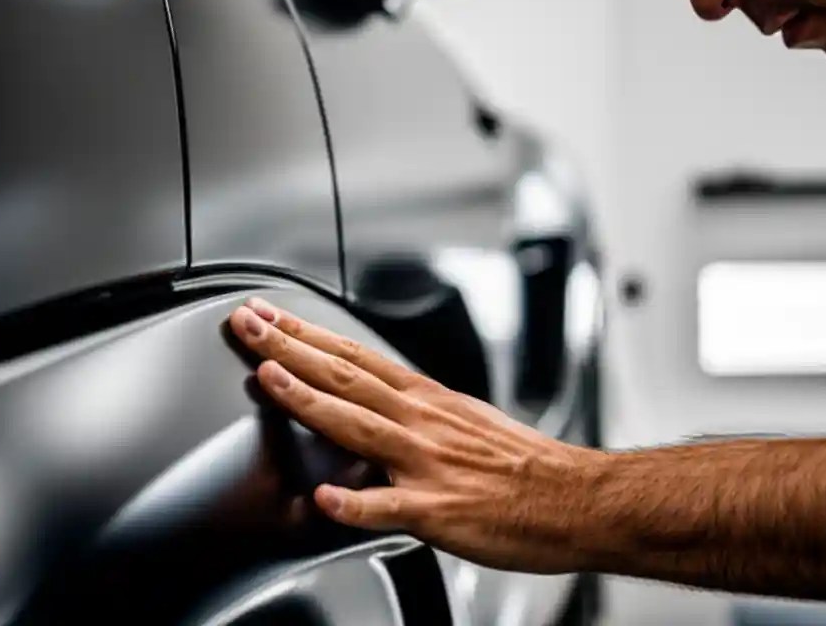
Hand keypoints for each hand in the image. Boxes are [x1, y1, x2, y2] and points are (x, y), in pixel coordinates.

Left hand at [227, 298, 609, 573]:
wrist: (579, 500)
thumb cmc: (524, 466)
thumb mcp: (465, 419)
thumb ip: (414, 412)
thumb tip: (374, 403)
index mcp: (426, 400)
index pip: (354, 355)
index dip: (305, 333)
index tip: (267, 314)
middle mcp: (421, 422)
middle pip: (344, 377)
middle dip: (289, 348)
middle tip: (246, 324)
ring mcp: (427, 464)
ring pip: (358, 426)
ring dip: (310, 401)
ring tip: (267, 379)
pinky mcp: (439, 512)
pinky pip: (390, 509)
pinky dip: (356, 503)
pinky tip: (324, 498)